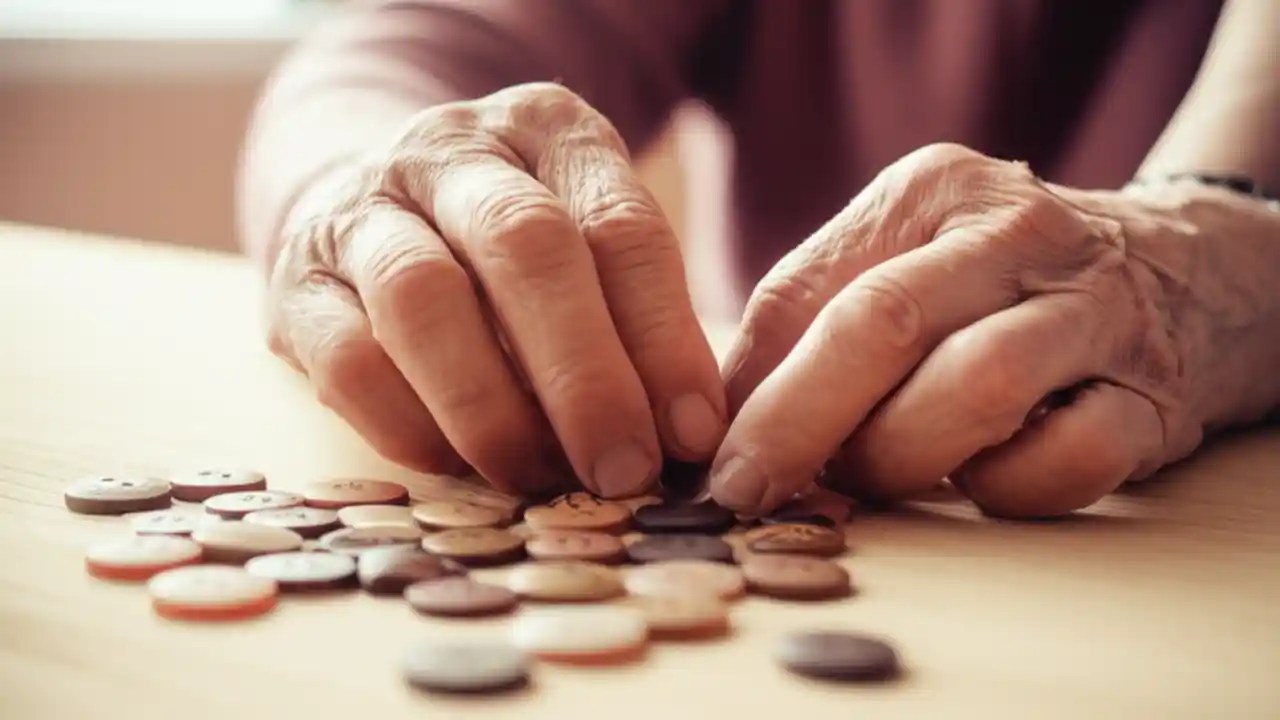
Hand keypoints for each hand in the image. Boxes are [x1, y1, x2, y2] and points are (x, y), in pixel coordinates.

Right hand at [267, 83, 724, 496]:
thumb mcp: (584, 244)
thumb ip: (632, 319)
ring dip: (492, 408)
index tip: (693, 432)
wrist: (365, 202)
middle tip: (625, 469)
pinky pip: (349, 359)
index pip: (618, 227)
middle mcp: (449, 150)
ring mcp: (362, 208)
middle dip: (584, 375)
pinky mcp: (296, 282)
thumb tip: (683, 438)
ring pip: (423, 298)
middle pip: (526, 248)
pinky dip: (410, 426)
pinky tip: (458, 468)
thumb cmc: (505, 249)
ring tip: (540, 479)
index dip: (664, 338)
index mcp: (545, 128)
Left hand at [710, 143, 1279, 517]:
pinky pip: (1065, 460)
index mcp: (929, 192)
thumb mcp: (907, 258)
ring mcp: (1090, 309)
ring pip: (973, 386)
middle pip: (879, 324)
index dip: (745, 384)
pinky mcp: (1151, 394)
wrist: (1184, 270)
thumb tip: (720, 424)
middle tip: (749, 491)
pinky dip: (1003, 490)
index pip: (803, 288)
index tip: (710, 455)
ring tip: (873, 481)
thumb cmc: (999, 281)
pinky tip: (981, 482)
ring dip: (898, 458)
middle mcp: (1012, 233)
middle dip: (795, 423)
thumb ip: (815, 320)